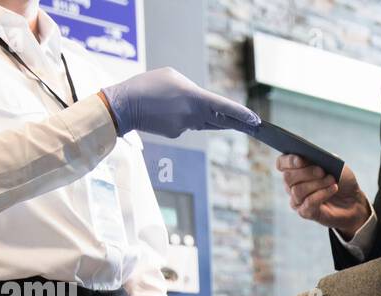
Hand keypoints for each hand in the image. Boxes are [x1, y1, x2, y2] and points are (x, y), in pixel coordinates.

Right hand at [99, 68, 260, 138]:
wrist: (124, 106)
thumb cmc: (147, 85)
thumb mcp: (173, 76)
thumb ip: (192, 90)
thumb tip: (202, 104)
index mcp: (195, 98)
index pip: (225, 108)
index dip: (242, 114)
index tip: (256, 120)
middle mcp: (193, 115)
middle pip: (219, 120)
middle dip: (236, 122)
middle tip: (252, 124)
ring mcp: (185, 126)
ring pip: (200, 121)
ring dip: (199, 115)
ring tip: (176, 102)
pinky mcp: (176, 134)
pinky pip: (184, 124)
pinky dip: (179, 117)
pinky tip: (162, 110)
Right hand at [277, 156, 370, 237]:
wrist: (353, 200)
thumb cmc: (341, 179)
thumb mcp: (336, 164)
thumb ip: (324, 158)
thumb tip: (312, 157)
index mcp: (295, 168)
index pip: (281, 163)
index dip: (288, 161)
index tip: (300, 159)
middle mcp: (292, 184)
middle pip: (288, 177)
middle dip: (306, 172)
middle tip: (322, 171)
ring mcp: (297, 200)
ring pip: (298, 190)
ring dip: (317, 184)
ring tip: (332, 180)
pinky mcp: (305, 212)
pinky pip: (308, 203)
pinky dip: (322, 194)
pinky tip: (333, 188)